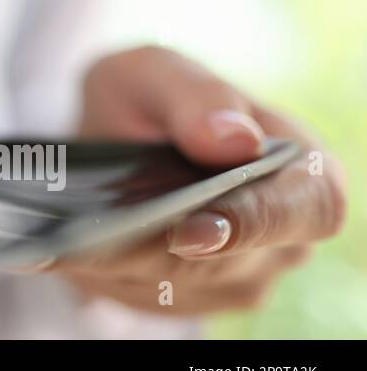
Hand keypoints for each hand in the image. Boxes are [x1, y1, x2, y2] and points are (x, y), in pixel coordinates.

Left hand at [51, 46, 345, 314]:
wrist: (102, 138)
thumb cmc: (143, 98)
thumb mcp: (154, 72)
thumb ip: (196, 95)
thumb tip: (236, 140)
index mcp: (302, 169)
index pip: (306, 209)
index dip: (254, 222)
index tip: (192, 226)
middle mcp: (281, 235)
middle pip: (228, 261)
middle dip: (162, 251)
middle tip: (104, 239)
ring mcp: (234, 275)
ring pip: (180, 286)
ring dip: (124, 264)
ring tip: (67, 242)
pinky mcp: (184, 297)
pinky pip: (145, 295)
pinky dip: (103, 273)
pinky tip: (64, 251)